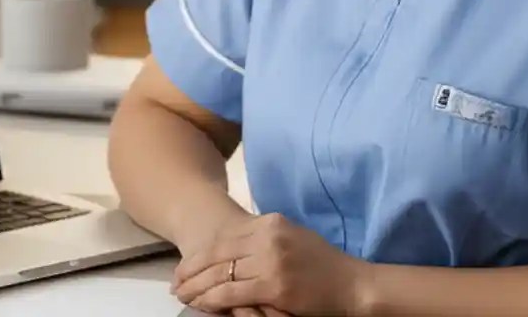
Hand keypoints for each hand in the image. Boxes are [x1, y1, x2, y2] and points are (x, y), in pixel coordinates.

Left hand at [172, 213, 365, 315]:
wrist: (353, 285)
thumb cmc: (322, 266)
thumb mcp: (292, 238)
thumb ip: (264, 239)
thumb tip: (229, 248)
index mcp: (271, 223)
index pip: (224, 238)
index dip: (199, 255)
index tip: (183, 267)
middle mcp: (269, 237)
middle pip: (217, 254)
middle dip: (191, 271)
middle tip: (175, 284)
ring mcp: (272, 261)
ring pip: (220, 274)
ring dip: (197, 287)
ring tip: (182, 296)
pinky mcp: (275, 285)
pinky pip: (232, 292)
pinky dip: (212, 299)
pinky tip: (202, 304)